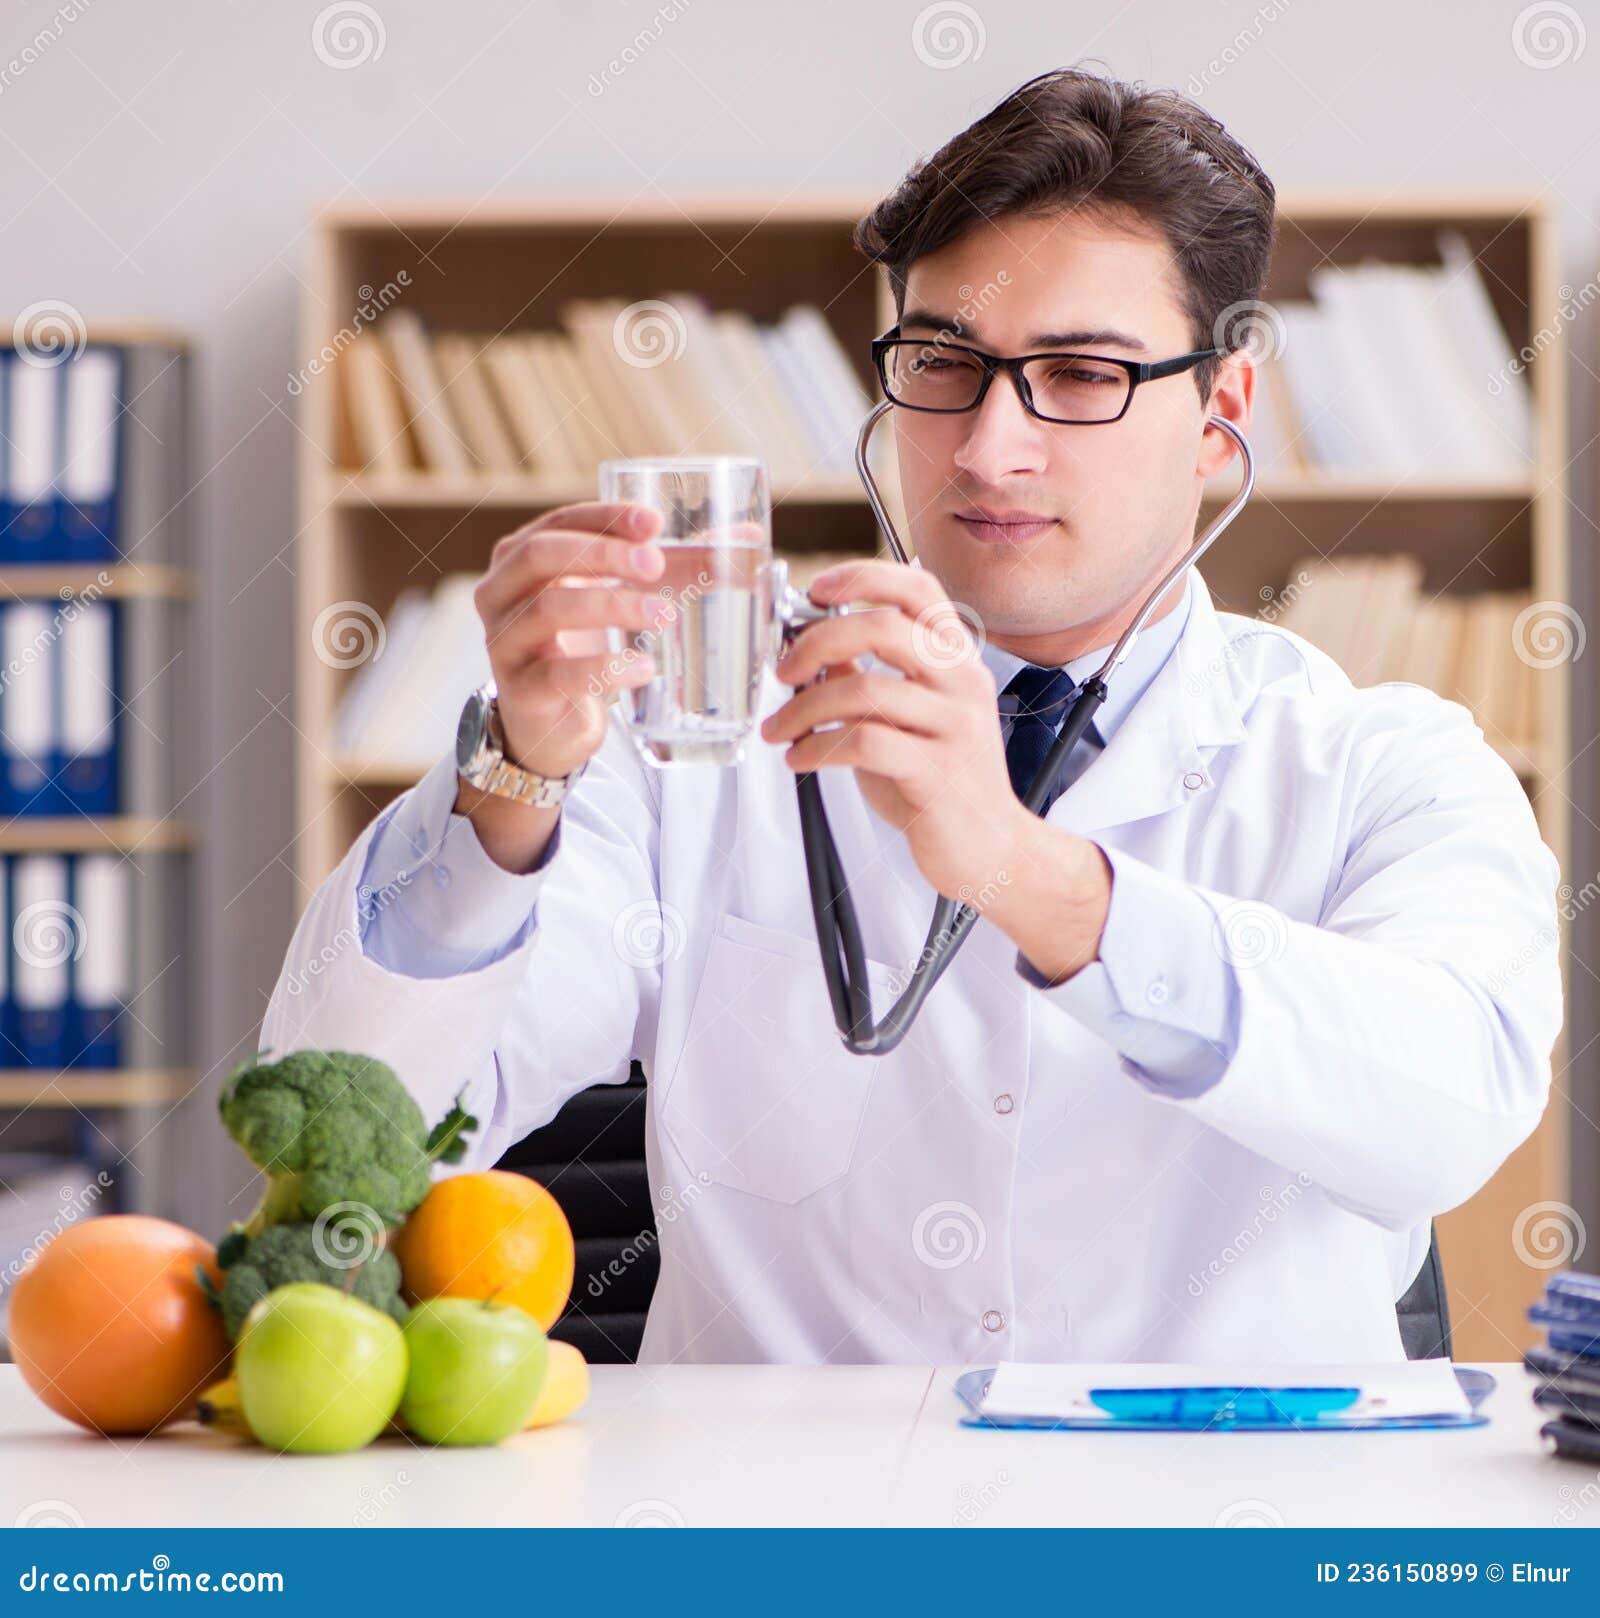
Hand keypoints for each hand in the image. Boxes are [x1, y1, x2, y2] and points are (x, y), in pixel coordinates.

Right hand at [472, 501, 669, 778]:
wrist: (546, 728)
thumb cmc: (580, 650)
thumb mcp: (613, 601)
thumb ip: (669, 570)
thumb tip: (746, 541)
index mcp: (520, 560)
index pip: (558, 522)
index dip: (604, 517)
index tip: (653, 522)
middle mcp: (500, 594)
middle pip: (544, 555)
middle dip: (605, 554)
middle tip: (656, 565)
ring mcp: (504, 643)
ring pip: (551, 609)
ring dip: (614, 606)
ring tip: (664, 615)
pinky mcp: (521, 691)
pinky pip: (560, 674)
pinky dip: (606, 669)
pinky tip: (645, 669)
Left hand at [760, 557, 1032, 905]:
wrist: (990, 849)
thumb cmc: (941, 785)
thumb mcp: (904, 721)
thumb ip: (867, 681)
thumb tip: (813, 652)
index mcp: (956, 660)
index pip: (917, 588)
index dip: (864, 576)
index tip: (818, 590)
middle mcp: (961, 683)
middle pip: (882, 627)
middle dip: (816, 643)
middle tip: (784, 671)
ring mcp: (954, 726)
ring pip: (863, 689)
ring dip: (804, 708)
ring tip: (781, 730)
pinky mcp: (938, 772)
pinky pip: (863, 743)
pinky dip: (817, 747)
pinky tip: (802, 759)